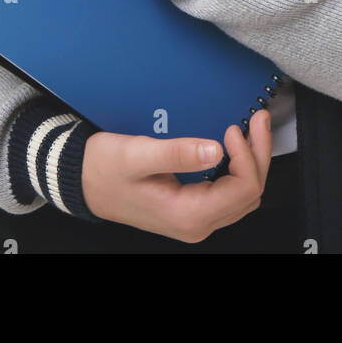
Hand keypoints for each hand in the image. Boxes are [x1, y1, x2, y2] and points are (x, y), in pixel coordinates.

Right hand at [80, 110, 272, 242]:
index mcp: (188, 215)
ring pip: (243, 195)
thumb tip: (216, 150)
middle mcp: (197, 224)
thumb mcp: (137, 155)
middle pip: (249, 193)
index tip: (233, 127)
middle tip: (257, 118)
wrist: (83, 182)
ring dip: (252, 161)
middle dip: (258, 155)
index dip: (248, 156)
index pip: (243, 190)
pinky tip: (234, 145)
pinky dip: (239, 168)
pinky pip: (229, 193)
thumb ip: (177, 153)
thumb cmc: (104, 168)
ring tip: (251, 127)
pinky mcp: (193, 209)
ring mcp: (196, 219)